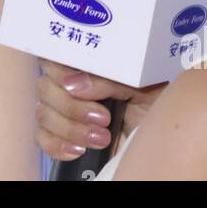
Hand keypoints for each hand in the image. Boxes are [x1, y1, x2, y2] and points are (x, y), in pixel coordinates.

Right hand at [35, 58, 168, 160]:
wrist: (164, 137)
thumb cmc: (156, 102)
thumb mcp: (140, 84)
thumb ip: (109, 79)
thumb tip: (73, 84)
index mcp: (88, 65)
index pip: (54, 56)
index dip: (58, 70)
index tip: (75, 85)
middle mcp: (71, 84)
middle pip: (44, 88)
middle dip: (71, 107)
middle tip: (104, 118)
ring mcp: (64, 111)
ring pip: (43, 114)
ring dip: (71, 129)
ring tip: (103, 139)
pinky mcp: (62, 137)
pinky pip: (43, 139)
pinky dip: (58, 145)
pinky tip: (80, 151)